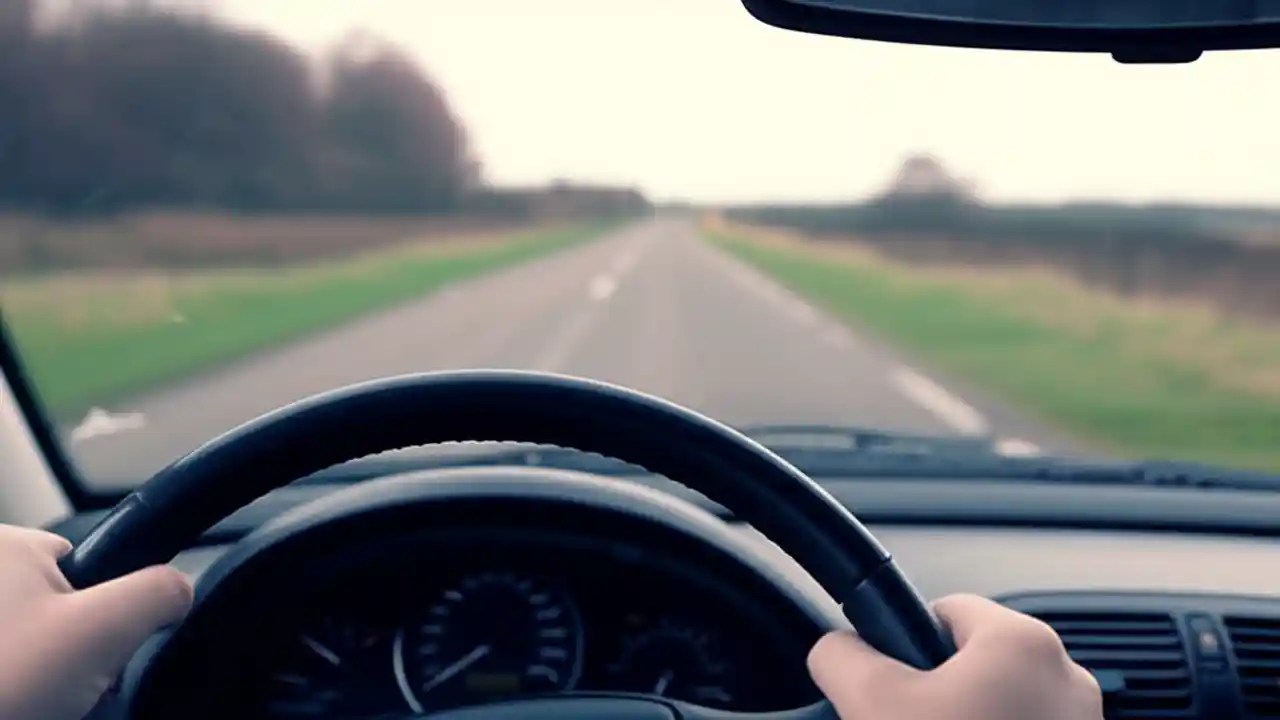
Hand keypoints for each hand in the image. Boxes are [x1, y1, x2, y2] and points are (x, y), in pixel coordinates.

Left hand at [0, 524, 192, 719]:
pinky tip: (18, 707)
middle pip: (49, 611)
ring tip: (34, 707)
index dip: (97, 615)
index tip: (87, 656)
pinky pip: (10, 676)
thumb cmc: (0, 686)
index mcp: (4, 545)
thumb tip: (179, 589)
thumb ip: (158, 593)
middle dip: (65, 655)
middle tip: (58, 692)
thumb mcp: (101, 631)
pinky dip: (16, 694)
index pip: (78, 566)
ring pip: (23, 649)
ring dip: (39, 683)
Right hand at [809, 594, 1102, 719]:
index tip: (887, 690)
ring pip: (996, 709)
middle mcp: (1067, 677)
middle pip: (970, 665)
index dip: (901, 646)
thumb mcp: (871, 702)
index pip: (942, 611)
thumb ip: (841, 656)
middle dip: (932, 698)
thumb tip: (834, 649)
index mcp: (1022, 641)